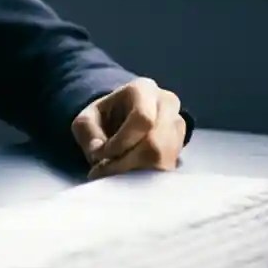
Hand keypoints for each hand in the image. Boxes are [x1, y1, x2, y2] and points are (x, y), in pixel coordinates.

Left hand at [70, 78, 185, 180]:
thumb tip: (99, 152)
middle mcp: (167, 104)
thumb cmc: (104, 116)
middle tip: (104, 171)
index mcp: (143, 89)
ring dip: (136, 173)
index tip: (100, 155)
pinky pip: (167, 168)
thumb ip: (88, 133)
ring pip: (164, 159)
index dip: (121, 143)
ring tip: (114, 175)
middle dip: (127, 163)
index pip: (142, 119)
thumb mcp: (86, 119)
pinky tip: (128, 177)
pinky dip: (145, 178)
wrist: (122, 117)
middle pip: (156, 143)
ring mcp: (178, 126)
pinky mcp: (181, 147)